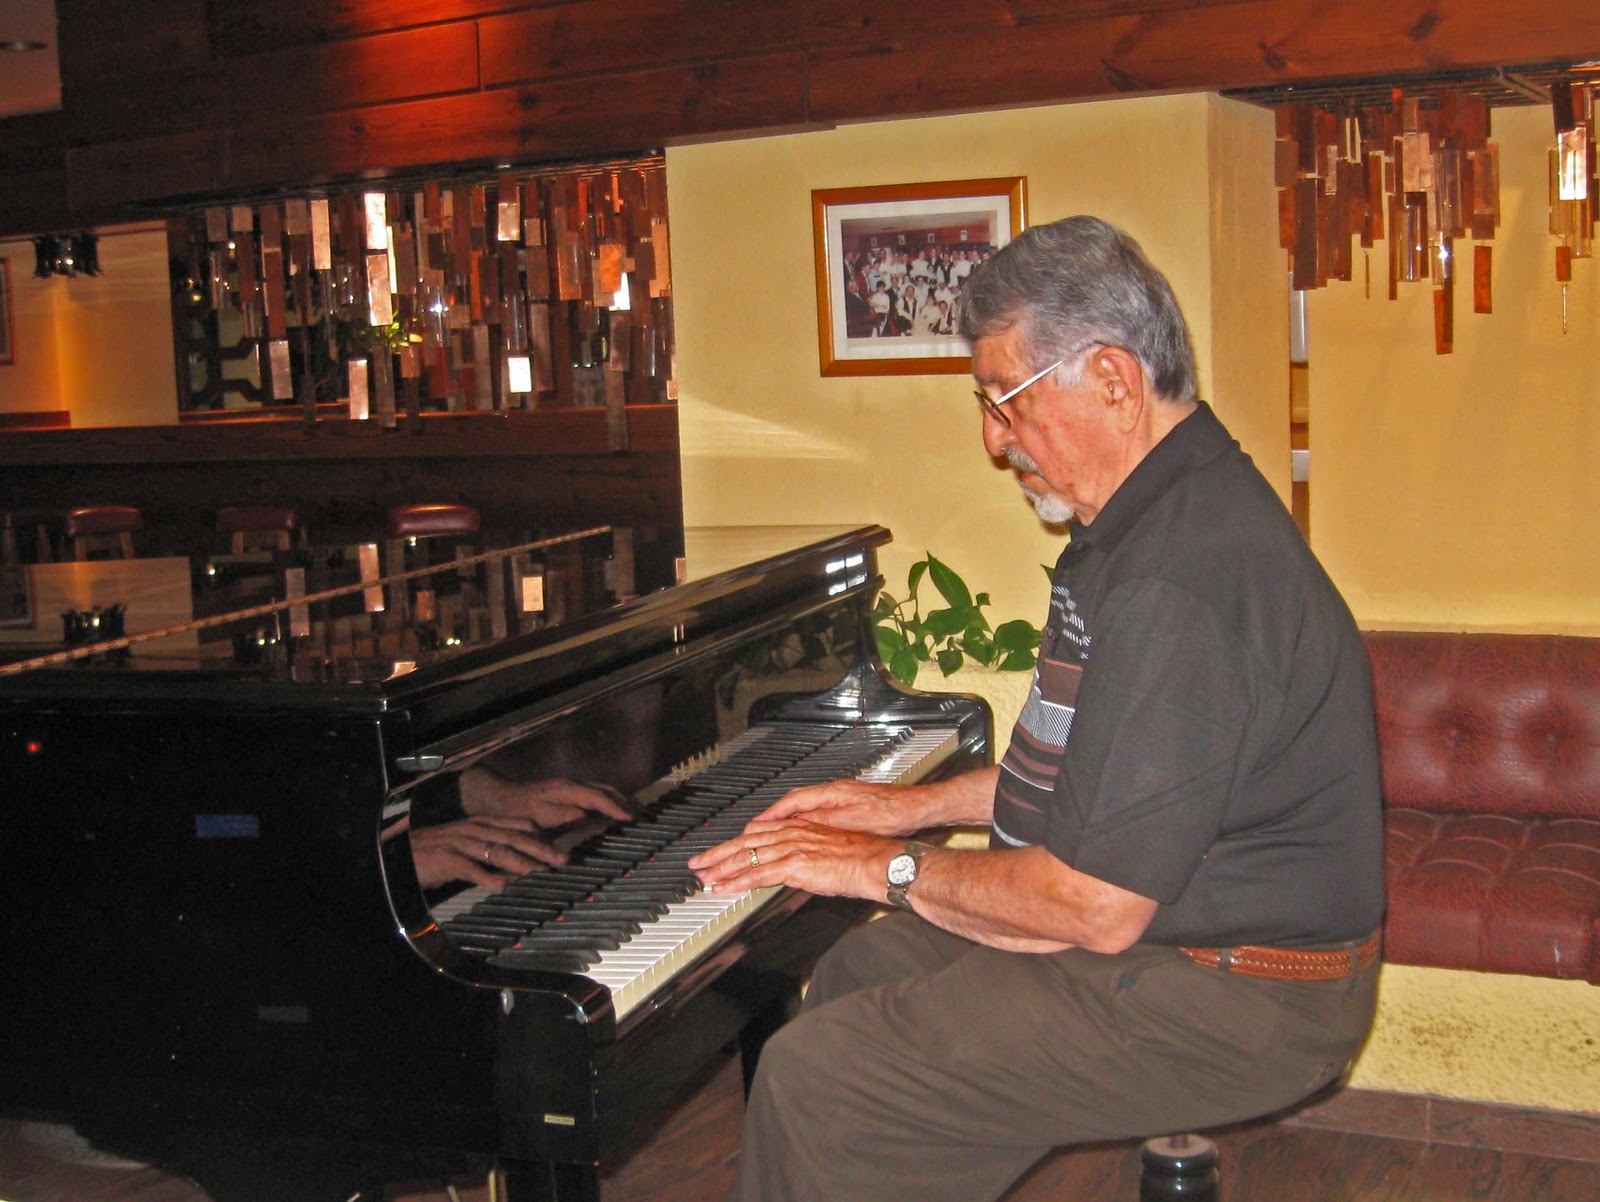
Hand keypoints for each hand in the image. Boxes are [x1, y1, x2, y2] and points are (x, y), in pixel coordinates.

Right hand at [398, 814, 567, 888]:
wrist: (402, 852)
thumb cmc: (439, 852)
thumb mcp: (469, 844)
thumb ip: (493, 849)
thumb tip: (521, 864)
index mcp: (482, 824)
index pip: (518, 826)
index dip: (541, 838)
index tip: (561, 850)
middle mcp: (474, 830)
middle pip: (513, 837)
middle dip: (540, 849)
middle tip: (562, 860)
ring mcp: (460, 843)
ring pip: (496, 851)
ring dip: (520, 862)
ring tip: (539, 872)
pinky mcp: (446, 859)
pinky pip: (469, 868)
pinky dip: (486, 876)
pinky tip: (501, 885)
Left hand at [459, 768, 633, 828]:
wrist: (500, 798)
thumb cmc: (517, 811)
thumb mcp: (536, 816)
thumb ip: (560, 814)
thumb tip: (584, 813)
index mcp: (566, 789)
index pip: (598, 796)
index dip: (616, 807)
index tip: (632, 818)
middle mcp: (572, 784)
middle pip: (607, 790)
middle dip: (628, 802)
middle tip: (647, 817)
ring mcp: (573, 787)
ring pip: (605, 790)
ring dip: (623, 801)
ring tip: (640, 814)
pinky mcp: (571, 793)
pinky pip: (598, 794)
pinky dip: (613, 802)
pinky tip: (619, 813)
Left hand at [688, 815, 898, 901]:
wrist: (874, 861)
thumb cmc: (860, 857)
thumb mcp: (826, 849)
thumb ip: (805, 855)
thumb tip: (794, 867)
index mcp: (798, 827)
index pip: (757, 833)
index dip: (735, 843)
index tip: (721, 852)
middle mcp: (790, 833)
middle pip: (744, 842)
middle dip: (718, 854)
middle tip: (698, 863)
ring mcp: (790, 848)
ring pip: (745, 857)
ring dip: (720, 869)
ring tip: (703, 878)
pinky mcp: (794, 865)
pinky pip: (757, 875)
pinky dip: (736, 882)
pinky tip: (722, 888)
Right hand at [756, 778, 927, 835]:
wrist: (917, 808)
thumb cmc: (894, 812)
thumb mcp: (855, 820)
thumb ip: (827, 821)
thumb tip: (801, 824)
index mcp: (833, 792)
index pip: (793, 801)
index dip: (772, 813)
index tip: (757, 825)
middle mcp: (835, 792)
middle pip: (795, 803)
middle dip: (774, 816)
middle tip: (756, 830)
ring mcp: (842, 798)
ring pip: (805, 808)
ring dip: (788, 820)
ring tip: (772, 833)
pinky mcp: (850, 807)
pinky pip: (817, 813)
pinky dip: (804, 823)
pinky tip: (803, 833)